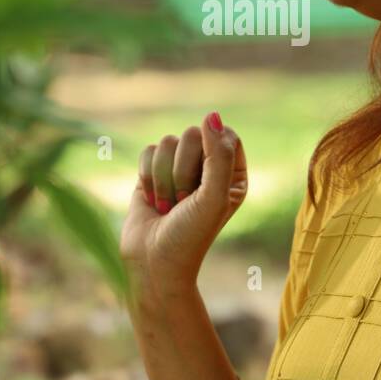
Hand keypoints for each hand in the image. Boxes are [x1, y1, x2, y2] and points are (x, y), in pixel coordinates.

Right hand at [119, 111, 247, 302]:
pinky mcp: (153, 173)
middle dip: (183, 170)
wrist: (152, 264)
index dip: (211, 151)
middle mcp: (208, 169)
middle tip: (184, 202)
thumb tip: (210, 115)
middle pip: (194, 135)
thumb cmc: (189, 236)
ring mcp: (179, 170)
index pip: (226, 135)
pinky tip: (152, 201)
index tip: (205, 180)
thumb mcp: (214, 197)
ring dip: (164, 178)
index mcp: (232, 174)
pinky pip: (149, 151)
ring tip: (168, 206)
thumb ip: (218, 155)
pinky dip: (148, 177)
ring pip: (168, 142)